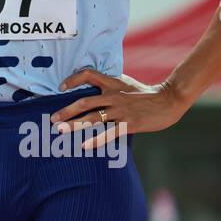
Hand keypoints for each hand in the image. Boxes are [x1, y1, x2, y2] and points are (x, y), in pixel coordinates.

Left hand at [51, 68, 189, 150]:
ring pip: (93, 118)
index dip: (72, 79)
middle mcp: (113, 95)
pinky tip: (84, 146)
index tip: (61, 88)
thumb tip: (93, 88)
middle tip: (52, 119)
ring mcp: (121, 110)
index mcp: (112, 83)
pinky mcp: (129, 123)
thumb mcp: (126, 83)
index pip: (88, 75)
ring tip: (60, 130)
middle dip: (66, 111)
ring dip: (75, 125)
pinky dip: (95, 140)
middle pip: (84, 102)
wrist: (169, 100)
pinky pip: (109, 133)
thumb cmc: (146, 93)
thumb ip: (109, 85)